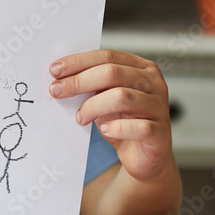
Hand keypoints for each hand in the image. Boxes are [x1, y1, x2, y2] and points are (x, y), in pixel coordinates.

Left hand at [48, 49, 172, 180]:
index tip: (54, 70)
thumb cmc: (123, 122)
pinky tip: (104, 129)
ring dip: (93, 107)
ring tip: (80, 117)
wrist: (143, 157)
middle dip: (79, 81)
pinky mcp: (159, 132)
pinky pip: (136, 127)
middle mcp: (154, 83)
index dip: (79, 62)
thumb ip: (92, 85)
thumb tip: (59, 78)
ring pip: (121, 97)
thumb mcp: (105, 98)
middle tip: (56, 91)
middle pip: (112, 73)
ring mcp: (159, 107)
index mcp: (141, 68)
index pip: (107, 56)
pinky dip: (115, 128)